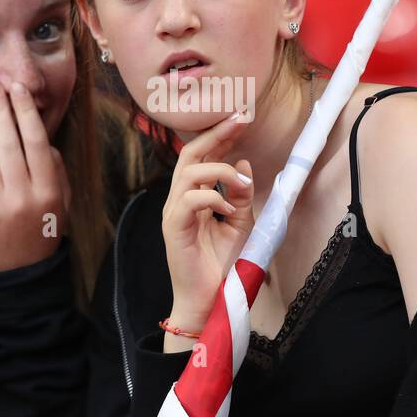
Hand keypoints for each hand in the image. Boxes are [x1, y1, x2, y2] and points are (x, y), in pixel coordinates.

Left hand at [0, 79, 70, 273]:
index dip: (26, 111)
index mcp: (48, 193)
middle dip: (0, 108)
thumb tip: (43, 140)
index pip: (36, 141)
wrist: (15, 277)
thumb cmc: (40, 234)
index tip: (18, 88)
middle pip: (9, 142)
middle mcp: (22, 197)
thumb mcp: (61, 205)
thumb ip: (56, 172)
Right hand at [161, 110, 255, 349]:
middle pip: (190, 154)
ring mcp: (174, 213)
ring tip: (241, 182)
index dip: (221, 135)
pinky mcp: (174, 228)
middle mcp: (180, 199)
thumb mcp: (240, 224)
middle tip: (240, 118)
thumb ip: (240, 195)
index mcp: (195, 196)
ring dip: (219, 170)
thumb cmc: (222, 264)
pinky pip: (189, 201)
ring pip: (189, 173)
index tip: (242, 116)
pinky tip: (227, 209)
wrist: (209, 300)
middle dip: (217, 134)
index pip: (203, 155)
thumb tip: (242, 163)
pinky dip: (212, 198)